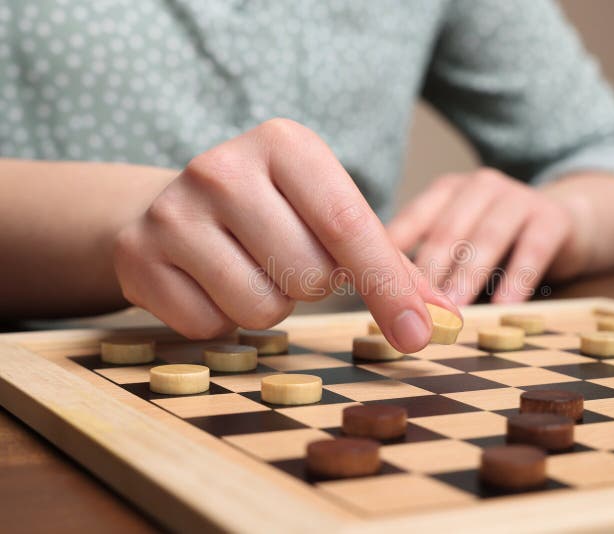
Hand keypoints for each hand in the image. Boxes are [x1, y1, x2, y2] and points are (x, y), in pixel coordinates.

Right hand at [113, 119, 455, 352]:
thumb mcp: (328, 213)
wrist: (176, 208)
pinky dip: (222, 319)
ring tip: (250, 268)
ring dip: (270, 304)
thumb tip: (441, 319)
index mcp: (284, 144)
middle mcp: (223, 167)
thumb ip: (387, 264)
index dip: (389, 288)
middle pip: (307, 275)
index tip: (420, 334)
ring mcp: (173, 212)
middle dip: (313, 286)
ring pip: (261, 308)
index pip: (349, 226)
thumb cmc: (273, 212)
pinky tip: (211, 283)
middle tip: (289, 259)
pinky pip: (210, 326)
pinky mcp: (138, 257)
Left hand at [387, 168, 576, 304]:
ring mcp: (517, 198)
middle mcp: (479, 187)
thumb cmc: (498, 240)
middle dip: (429, 271)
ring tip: (453, 310)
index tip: (373, 283)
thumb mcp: (462, 242)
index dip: (392, 251)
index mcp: (448, 192)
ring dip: (468, 277)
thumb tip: (380, 300)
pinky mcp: (552, 218)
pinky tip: (504, 308)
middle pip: (447, 230)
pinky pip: (531, 251)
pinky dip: (516, 281)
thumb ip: (429, 261)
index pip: (413, 218)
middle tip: (412, 306)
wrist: (567, 222)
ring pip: (486, 238)